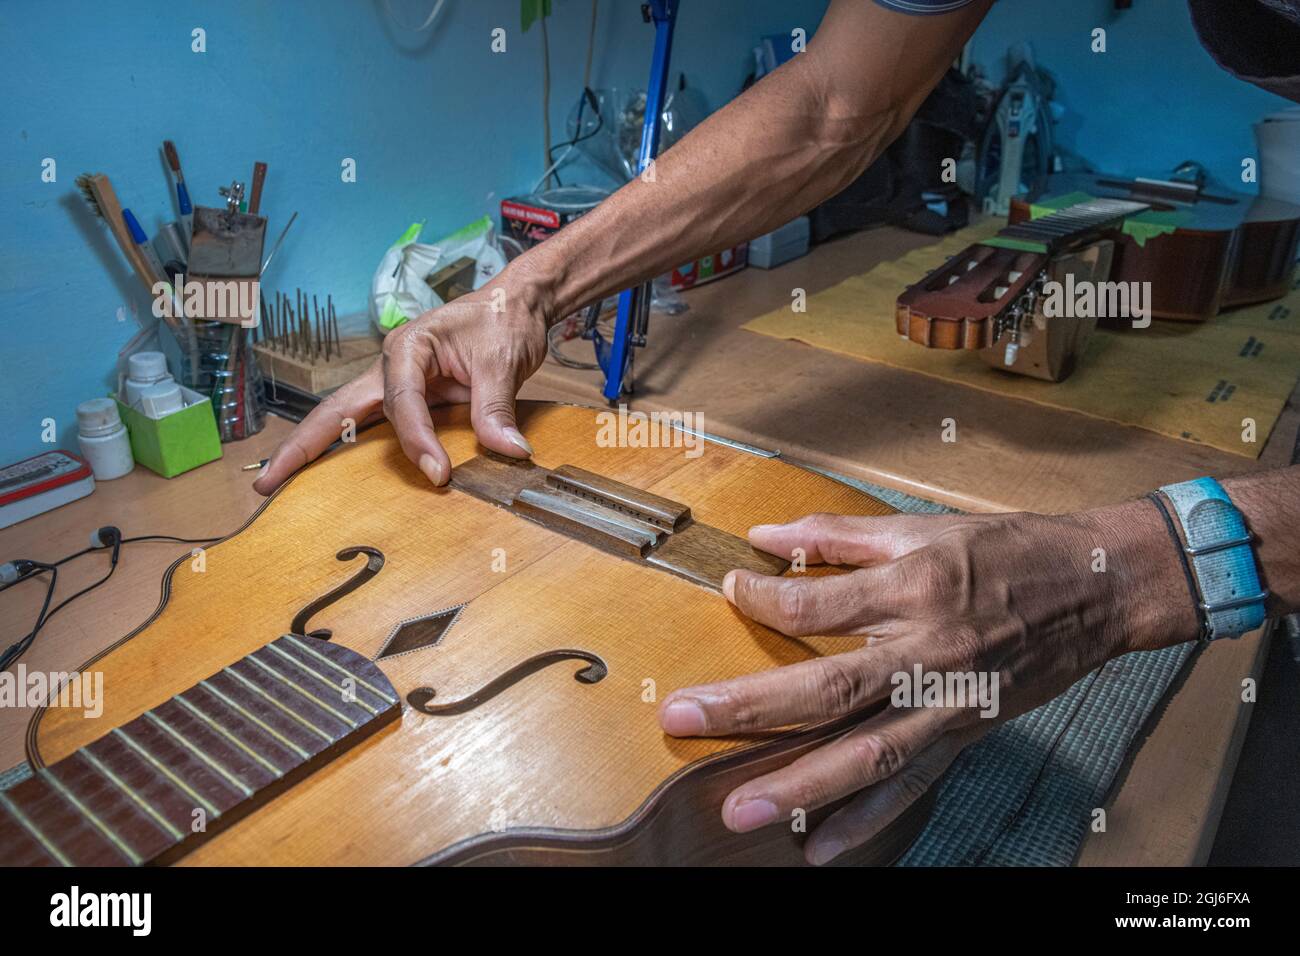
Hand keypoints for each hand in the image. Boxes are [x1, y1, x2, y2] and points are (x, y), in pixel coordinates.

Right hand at [253, 275, 549, 494]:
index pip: (403, 401)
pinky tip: (325, 475)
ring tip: (276, 482)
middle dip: (302, 445)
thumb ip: (498, 408)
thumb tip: (509, 451)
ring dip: (313, 449)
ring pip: (346, 419)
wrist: (515, 305)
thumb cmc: (504, 319)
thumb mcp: (504, 361)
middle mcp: (392, 365)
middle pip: (338, 409)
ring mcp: (394, 382)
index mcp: (409, 346)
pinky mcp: (409, 398)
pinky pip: (374, 427)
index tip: (438, 473)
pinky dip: (348, 450)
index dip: (418, 441)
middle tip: (267, 481)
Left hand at [657, 502, 1198, 864]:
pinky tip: (819, 849)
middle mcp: (926, 652)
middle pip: (827, 689)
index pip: (814, 602)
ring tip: (741, 810)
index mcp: (912, 588)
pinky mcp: (963, 736)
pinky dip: (865, 823)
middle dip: (750, 709)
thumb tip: (765, 534)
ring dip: (801, 786)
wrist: (1097, 588)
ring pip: (866, 754)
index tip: (728, 590)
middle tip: (683, 720)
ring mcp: (947, 704)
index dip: (761, 598)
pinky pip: (911, 786)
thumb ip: (839, 535)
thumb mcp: (922, 527)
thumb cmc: (1008, 551)